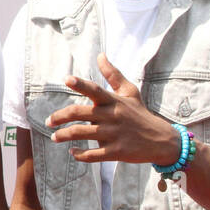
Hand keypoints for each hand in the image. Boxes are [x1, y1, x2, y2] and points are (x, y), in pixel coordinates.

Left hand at [47, 53, 178, 164]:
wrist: (161, 140)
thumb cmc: (140, 113)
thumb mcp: (130, 92)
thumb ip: (113, 75)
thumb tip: (100, 55)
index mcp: (114, 101)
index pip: (95, 89)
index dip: (81, 84)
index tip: (67, 79)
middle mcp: (112, 116)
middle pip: (80, 113)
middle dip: (60, 117)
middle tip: (48, 121)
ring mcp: (114, 134)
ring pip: (81, 133)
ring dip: (64, 135)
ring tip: (54, 137)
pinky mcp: (116, 152)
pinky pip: (93, 154)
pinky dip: (79, 154)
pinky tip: (72, 152)